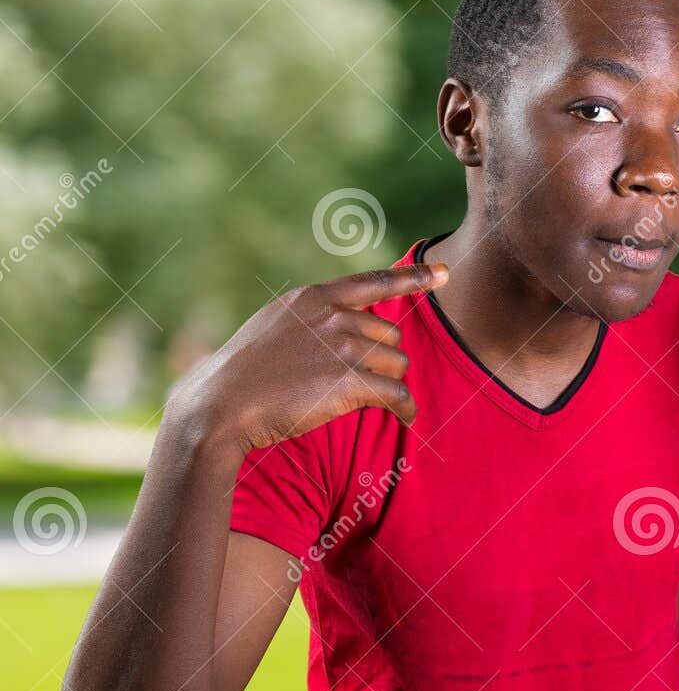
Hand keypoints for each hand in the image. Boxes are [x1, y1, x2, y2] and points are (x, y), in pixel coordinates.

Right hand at [168, 263, 447, 458]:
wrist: (220, 405)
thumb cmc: (243, 374)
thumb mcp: (274, 326)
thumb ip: (313, 319)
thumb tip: (349, 323)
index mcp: (315, 297)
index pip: (374, 281)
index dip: (414, 279)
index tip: (445, 273)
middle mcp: (333, 316)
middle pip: (390, 335)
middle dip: (384, 359)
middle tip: (360, 381)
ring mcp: (342, 346)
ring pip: (397, 363)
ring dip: (390, 382)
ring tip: (370, 400)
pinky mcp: (350, 380)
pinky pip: (398, 393)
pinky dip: (406, 408)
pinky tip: (405, 417)